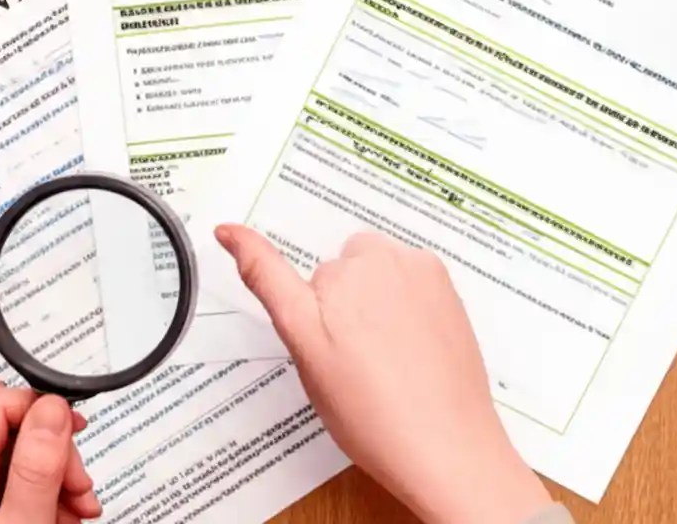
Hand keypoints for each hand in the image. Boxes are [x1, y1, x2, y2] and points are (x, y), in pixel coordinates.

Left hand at [0, 381, 102, 523]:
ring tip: (71, 505)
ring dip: (48, 464)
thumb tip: (51, 409)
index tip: (75, 441)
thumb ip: (39, 467)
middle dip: (47, 441)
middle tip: (75, 480)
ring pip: (3, 437)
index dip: (44, 417)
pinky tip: (55, 509)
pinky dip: (35, 479)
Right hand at [216, 226, 551, 523]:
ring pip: (374, 269)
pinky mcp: (442, 281)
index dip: (248, 249)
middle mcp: (368, 267)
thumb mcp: (310, 359)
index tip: (228, 232)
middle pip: (336, 270)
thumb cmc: (374, 416)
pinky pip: (408, 275)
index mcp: (325, 292)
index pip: (272, 264)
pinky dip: (406, 297)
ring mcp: (411, 270)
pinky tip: (411, 343)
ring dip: (373, 294)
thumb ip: (274, 290)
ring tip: (384, 351)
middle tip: (349, 351)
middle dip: (337, 299)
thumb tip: (236, 237)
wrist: (449, 444)